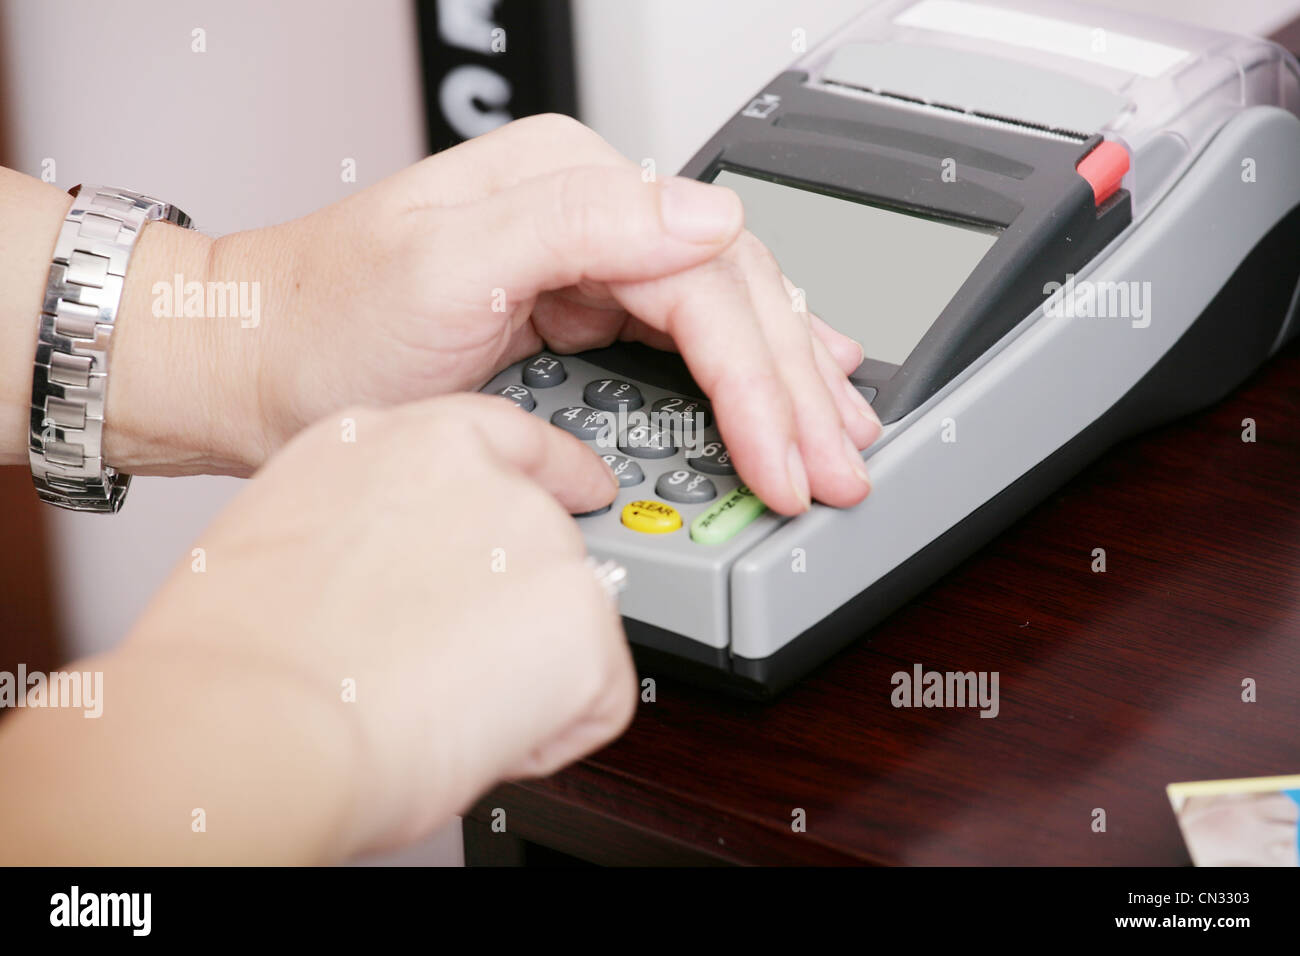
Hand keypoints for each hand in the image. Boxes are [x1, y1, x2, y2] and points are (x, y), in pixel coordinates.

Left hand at [110, 114, 879, 513]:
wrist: (252, 365)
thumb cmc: (324, 325)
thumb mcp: (444, 266)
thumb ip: (580, 226)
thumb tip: (711, 217)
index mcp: (569, 182)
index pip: (704, 280)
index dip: (759, 378)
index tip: (789, 460)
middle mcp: (589, 213)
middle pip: (730, 296)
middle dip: (794, 391)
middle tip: (844, 467)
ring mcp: (585, 262)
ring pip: (721, 317)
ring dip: (788, 382)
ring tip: (844, 431)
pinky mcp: (574, 311)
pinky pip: (681, 341)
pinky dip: (740, 375)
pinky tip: (784, 385)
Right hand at [111, 394, 633, 859]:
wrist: (251, 718)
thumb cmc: (240, 652)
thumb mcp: (293, 530)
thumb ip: (374, 525)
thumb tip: (403, 570)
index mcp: (406, 440)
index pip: (511, 440)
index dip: (550, 477)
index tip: (581, 489)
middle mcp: (486, 475)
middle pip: (541, 544)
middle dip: (509, 612)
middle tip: (435, 664)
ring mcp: (542, 539)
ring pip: (572, 621)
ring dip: (526, 670)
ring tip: (436, 702)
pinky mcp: (582, 616)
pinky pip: (598, 693)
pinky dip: (551, 731)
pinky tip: (475, 733)